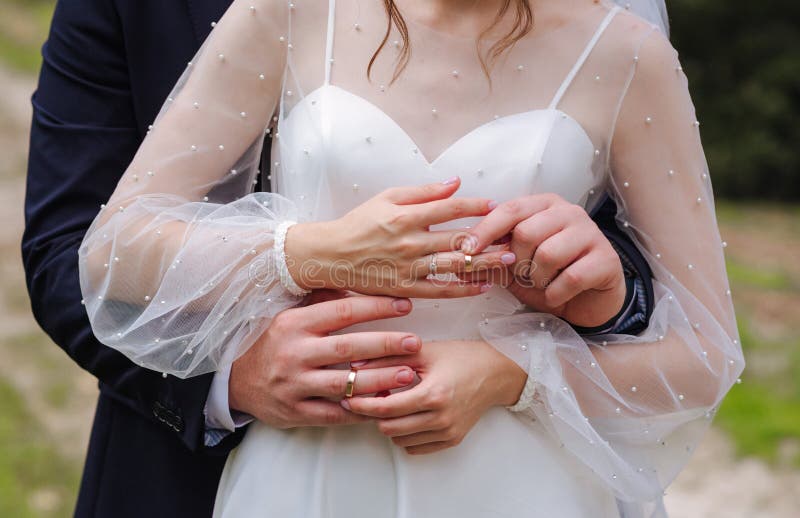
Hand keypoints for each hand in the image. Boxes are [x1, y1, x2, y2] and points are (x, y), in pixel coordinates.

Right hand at [229, 290, 421, 428]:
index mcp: (293, 323)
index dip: (375, 307)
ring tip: (408, 375)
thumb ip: (321, 299)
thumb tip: (356, 280)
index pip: (341, 311)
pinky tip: (384, 404)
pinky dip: (360, 410)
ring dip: (380, 381)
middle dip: (385, 345)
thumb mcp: (289, 314)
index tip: (404, 304)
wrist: (234, 379)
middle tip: (414, 343)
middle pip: (347, 348)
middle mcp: (294, 353)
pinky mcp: (296, 412)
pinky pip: (334, 414)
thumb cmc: (272, 341)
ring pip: (344, 384)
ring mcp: (294, 385)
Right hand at [285, 178, 514, 297]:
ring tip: (508, 260)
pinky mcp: (405, 289)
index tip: (496, 205)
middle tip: (515, 236)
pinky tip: (483, 286)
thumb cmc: (358, 223)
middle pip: (456, 240)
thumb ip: (423, 192)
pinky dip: (463, 289)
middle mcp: (409, 242)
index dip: (474, 206)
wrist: (329, 256)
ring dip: (483, 263)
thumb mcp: (386, 198)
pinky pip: (440, 291)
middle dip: (488, 238)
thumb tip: (456, 182)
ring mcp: (408, 268)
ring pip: (453, 266)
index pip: (448, 208)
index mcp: (404, 216)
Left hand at [341, 340, 526, 454]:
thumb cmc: (462, 358)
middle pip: (390, 428)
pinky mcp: (452, 439)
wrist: (497, 373)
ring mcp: (447, 432)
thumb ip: (389, 357)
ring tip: (390, 404)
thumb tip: (356, 365)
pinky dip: (404, 435)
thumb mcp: (425, 351)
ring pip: (400, 440)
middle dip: (374, 415)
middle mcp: (441, 418)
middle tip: (368, 399)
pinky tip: (406, 416)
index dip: (363, 405)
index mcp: (434, 394)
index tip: (348, 398)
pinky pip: (416, 447)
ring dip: (389, 425)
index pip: (387, 408)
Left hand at [461, 193, 625, 327]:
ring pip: (548, 254)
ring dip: (537, 279)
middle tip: (522, 276)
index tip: (468, 249)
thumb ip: (491, 262)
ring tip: (542, 284)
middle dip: (516, 262)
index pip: (510, 209)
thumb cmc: (549, 277)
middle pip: (526, 232)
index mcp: (544, 206)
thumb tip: (459, 265)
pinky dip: (556, 293)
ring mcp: (590, 233)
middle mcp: (568, 212)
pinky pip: (571, 277)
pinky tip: (556, 295)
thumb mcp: (515, 269)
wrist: (589, 300)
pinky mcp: (606, 259)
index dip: (486, 229)